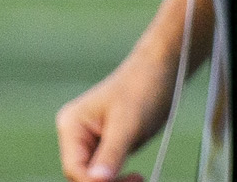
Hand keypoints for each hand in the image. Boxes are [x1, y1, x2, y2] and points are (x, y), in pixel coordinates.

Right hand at [56, 54, 176, 181]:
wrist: (165, 67)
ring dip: (115, 181)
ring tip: (139, 179)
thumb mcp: (128, 124)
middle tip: (137, 181)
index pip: (75, 168)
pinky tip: (136, 176)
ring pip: (95, 175)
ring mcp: (91, 139)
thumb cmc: (144, 88)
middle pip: (82, 174)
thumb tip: (96, 181)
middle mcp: (76, 134)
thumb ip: (111, 153)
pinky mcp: (107, 143)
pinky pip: (108, 168)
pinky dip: (120, 176)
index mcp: (72, 126)